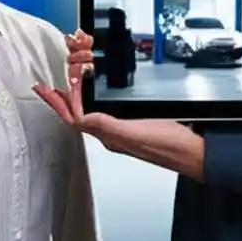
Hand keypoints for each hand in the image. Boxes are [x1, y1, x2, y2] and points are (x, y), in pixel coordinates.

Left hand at [32, 29, 205, 180]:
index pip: (74, 118)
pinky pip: (104, 111)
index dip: (59, 103)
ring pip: (89, 112)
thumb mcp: (136, 133)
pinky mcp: (134, 124)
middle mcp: (112, 133)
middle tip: (46, 87)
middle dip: (60, 100)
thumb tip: (83, 117)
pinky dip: (94, 100)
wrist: (195, 153)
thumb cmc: (169, 147)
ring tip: (64, 87)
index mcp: (109, 135)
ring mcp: (123, 129)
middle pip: (77, 114)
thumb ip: (108, 126)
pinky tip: (95, 95)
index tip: (47, 88)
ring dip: (74, 98)